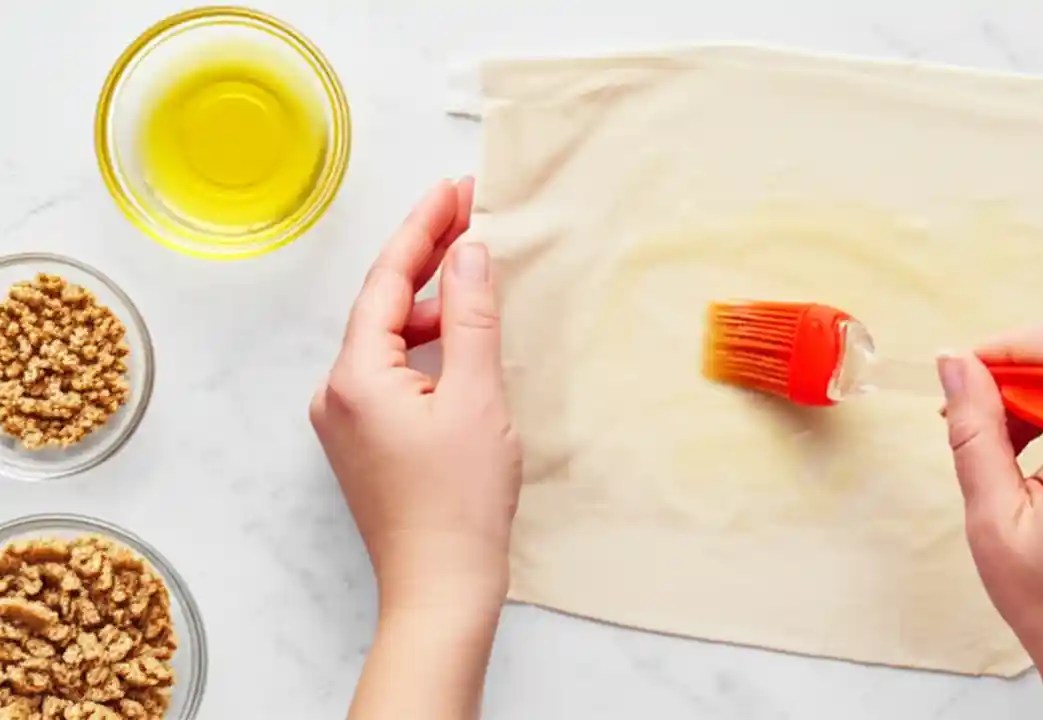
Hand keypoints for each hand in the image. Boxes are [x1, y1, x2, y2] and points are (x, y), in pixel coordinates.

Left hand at [310, 176, 519, 614]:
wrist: (442, 587)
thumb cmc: (460, 502)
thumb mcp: (475, 396)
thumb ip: (471, 316)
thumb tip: (469, 252)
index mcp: (354, 375)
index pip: (388, 280)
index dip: (423, 228)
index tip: (453, 188)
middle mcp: (336, 393)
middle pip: (383, 305)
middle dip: (427, 258)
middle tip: (470, 213)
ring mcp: (347, 420)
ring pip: (388, 340)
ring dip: (430, 305)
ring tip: (475, 273)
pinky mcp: (366, 442)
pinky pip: (392, 372)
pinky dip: (426, 347)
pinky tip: (459, 339)